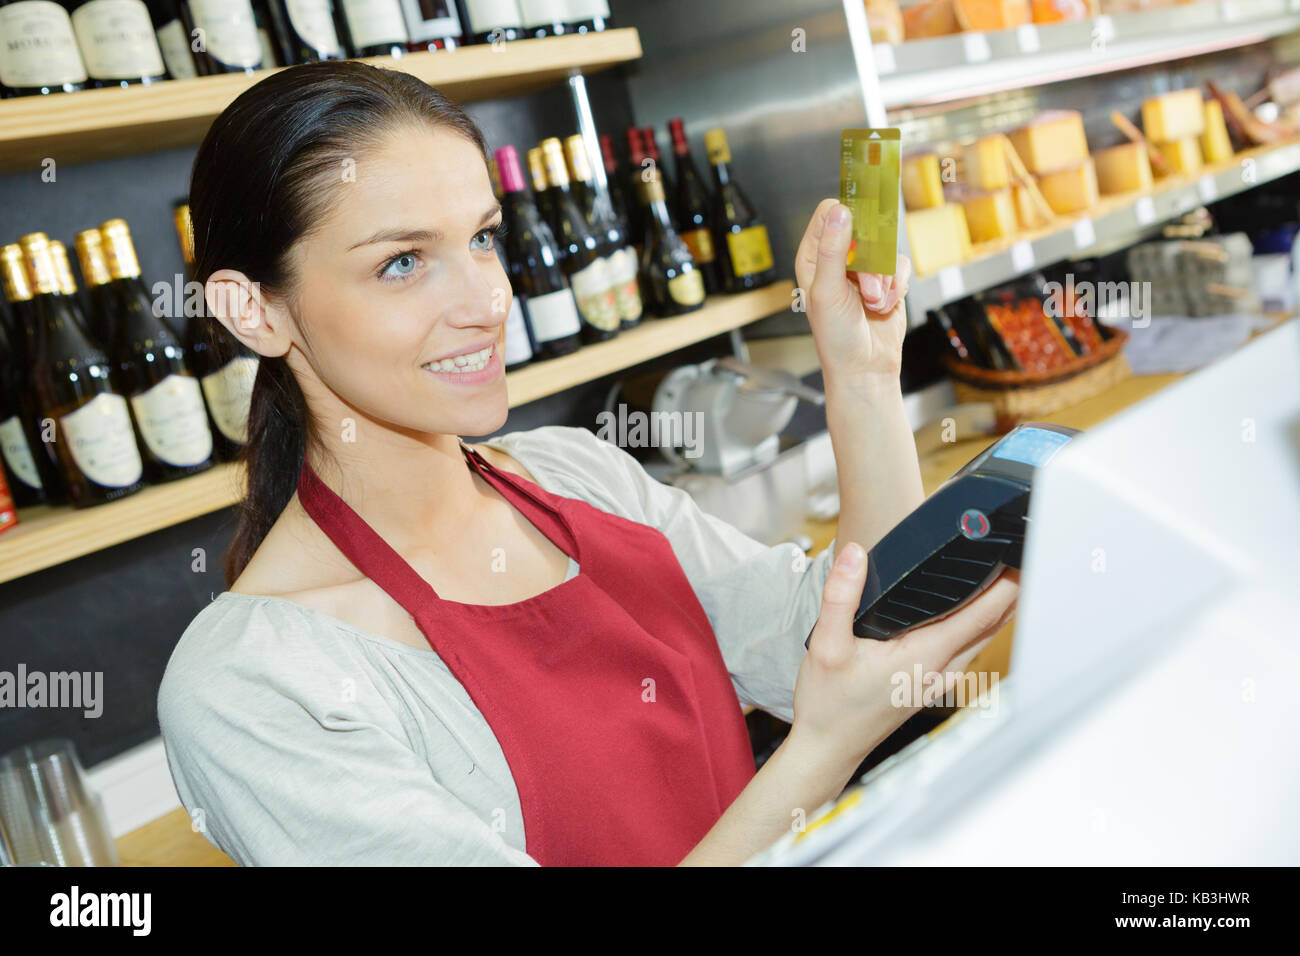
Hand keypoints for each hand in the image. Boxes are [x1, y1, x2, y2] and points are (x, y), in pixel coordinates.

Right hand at [790, 541, 1017, 765]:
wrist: (828, 746)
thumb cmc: (829, 704)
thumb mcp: (826, 645)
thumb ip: (841, 597)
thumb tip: (855, 556)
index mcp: (922, 657)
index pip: (978, 615)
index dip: (1004, 586)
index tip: (1017, 555)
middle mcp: (940, 670)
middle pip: (991, 626)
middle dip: (1010, 590)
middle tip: (1019, 552)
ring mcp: (940, 680)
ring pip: (983, 638)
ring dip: (999, 608)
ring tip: (1007, 573)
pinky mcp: (933, 684)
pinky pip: (968, 648)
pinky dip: (980, 625)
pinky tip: (975, 612)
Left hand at [795, 198, 911, 383]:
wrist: (865, 368)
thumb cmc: (836, 337)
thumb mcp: (828, 291)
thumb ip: (834, 250)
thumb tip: (841, 211)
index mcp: (813, 257)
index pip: (828, 213)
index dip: (845, 214)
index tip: (859, 229)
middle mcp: (837, 259)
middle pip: (863, 226)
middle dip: (870, 257)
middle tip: (866, 282)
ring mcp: (864, 268)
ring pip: (885, 248)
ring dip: (884, 277)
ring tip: (872, 302)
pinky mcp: (887, 279)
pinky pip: (900, 265)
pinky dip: (897, 286)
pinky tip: (885, 305)